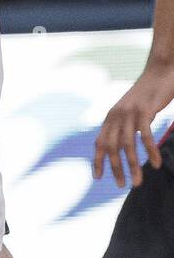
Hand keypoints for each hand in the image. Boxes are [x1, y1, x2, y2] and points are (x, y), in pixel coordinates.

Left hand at [93, 63, 173, 186]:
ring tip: (138, 182)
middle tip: (123, 186)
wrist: (160, 71)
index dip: (97, 161)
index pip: (100, 142)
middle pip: (112, 148)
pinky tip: (156, 164)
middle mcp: (117, 115)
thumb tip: (120, 145)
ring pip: (128, 145)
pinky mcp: (145, 110)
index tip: (98, 178)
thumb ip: (123, 125)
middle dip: (116, 169)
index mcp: (111, 117)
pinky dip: (151, 151)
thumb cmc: (148, 94)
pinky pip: (146, 135)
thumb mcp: (130, 110)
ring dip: (133, 166)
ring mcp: (130, 112)